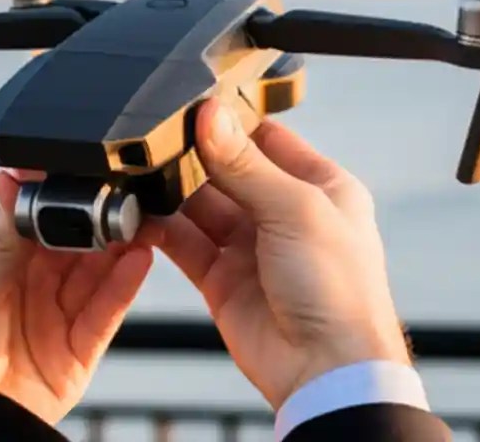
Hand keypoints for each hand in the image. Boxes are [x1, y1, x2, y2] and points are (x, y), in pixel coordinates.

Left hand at [0, 169, 154, 424]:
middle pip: (79, 243)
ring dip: (122, 248)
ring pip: (98, 274)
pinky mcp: (77, 350)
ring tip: (144, 225)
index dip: (69, 199)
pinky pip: (106, 313)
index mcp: (0, 257)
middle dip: (105, 220)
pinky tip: (138, 261)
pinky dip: (125, 286)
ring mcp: (55, 316)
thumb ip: (4, 227)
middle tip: (128, 200)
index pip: (44, 217)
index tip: (93, 179)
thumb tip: (14, 177)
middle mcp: (31, 283)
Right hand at [155, 98, 410, 410]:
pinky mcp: (221, 278)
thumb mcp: (296, 210)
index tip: (193, 108)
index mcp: (320, 187)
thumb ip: (246, 164)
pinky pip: (184, 243)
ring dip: (172, 192)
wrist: (326, 370)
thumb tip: (211, 116)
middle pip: (227, 170)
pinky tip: (140, 214)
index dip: (231, 124)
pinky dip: (160, 228)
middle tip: (158, 141)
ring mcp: (250, 246)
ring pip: (201, 205)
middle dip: (194, 158)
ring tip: (141, 174)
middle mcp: (284, 213)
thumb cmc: (340, 292)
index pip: (268, 140)